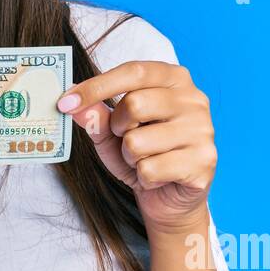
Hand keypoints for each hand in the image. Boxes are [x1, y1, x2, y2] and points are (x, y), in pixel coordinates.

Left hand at [57, 61, 216, 234]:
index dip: (96, 86)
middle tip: (126, 138)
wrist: (170, 199)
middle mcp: (194, 100)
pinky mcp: (204, 162)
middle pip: (135, 104)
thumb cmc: (143, 155)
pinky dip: (144, 177)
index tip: (65, 101)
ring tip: (145, 160)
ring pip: (138, 142)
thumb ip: (95, 115)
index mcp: (174, 79)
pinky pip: (151, 169)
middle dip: (118, 128)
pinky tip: (159, 177)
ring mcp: (203, 130)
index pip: (133, 71)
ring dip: (130, 157)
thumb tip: (73, 103)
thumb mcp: (112, 133)